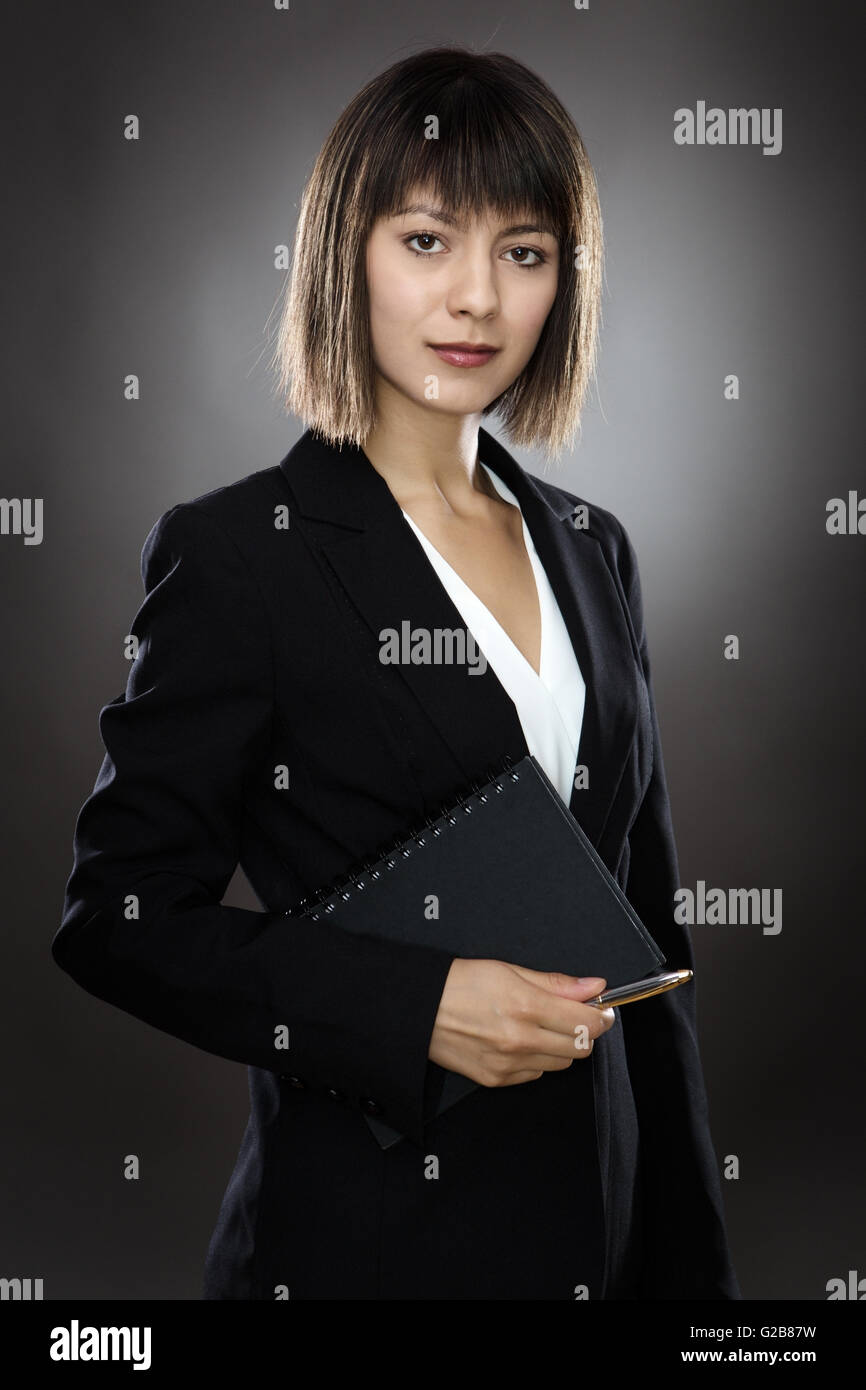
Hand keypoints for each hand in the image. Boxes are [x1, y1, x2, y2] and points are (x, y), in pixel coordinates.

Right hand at [428, 958, 615, 1086]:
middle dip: (583, 1032)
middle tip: (573, 1016)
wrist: (419, 1009)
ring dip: (561, 1046)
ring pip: (560, 1064)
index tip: (603, 1010)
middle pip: (579, 1048)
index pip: (585, 1023)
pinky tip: (521, 1041)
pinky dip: (537, 1059)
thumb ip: (556, 983)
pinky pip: (534, 1074)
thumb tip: (593, 987)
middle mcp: (520, 1039)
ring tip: (541, 1026)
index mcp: (526, 1006)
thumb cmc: (460, 983)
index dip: (602, 1016)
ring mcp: (508, 1064)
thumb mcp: (509, 970)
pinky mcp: (496, 1080)